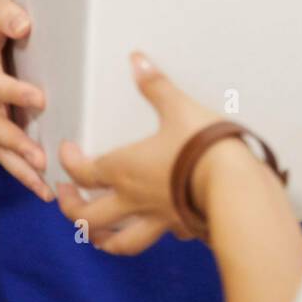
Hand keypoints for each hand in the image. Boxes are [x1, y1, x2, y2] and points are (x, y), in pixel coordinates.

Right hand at [0, 0, 51, 199]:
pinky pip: (2, 149)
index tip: (38, 99)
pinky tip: (42, 189)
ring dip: (18, 167)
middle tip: (40, 159)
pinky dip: (20, 172)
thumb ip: (2, 10)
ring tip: (44, 186)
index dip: (11, 91)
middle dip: (14, 143)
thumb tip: (23, 25)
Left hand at [56, 52, 228, 254]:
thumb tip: (137, 60)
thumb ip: (155, 86)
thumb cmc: (202, 145)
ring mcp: (156, 219)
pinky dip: (152, 234)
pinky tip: (157, 228)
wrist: (234, 184)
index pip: (83, 173)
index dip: (69, 164)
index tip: (67, 153)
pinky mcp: (180, 227)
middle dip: (71, 208)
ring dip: (102, 238)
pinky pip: (160, 237)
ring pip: (119, 241)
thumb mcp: (178, 108)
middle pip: (89, 216)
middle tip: (67, 196)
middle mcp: (133, 200)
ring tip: (97, 233)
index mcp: (124, 169)